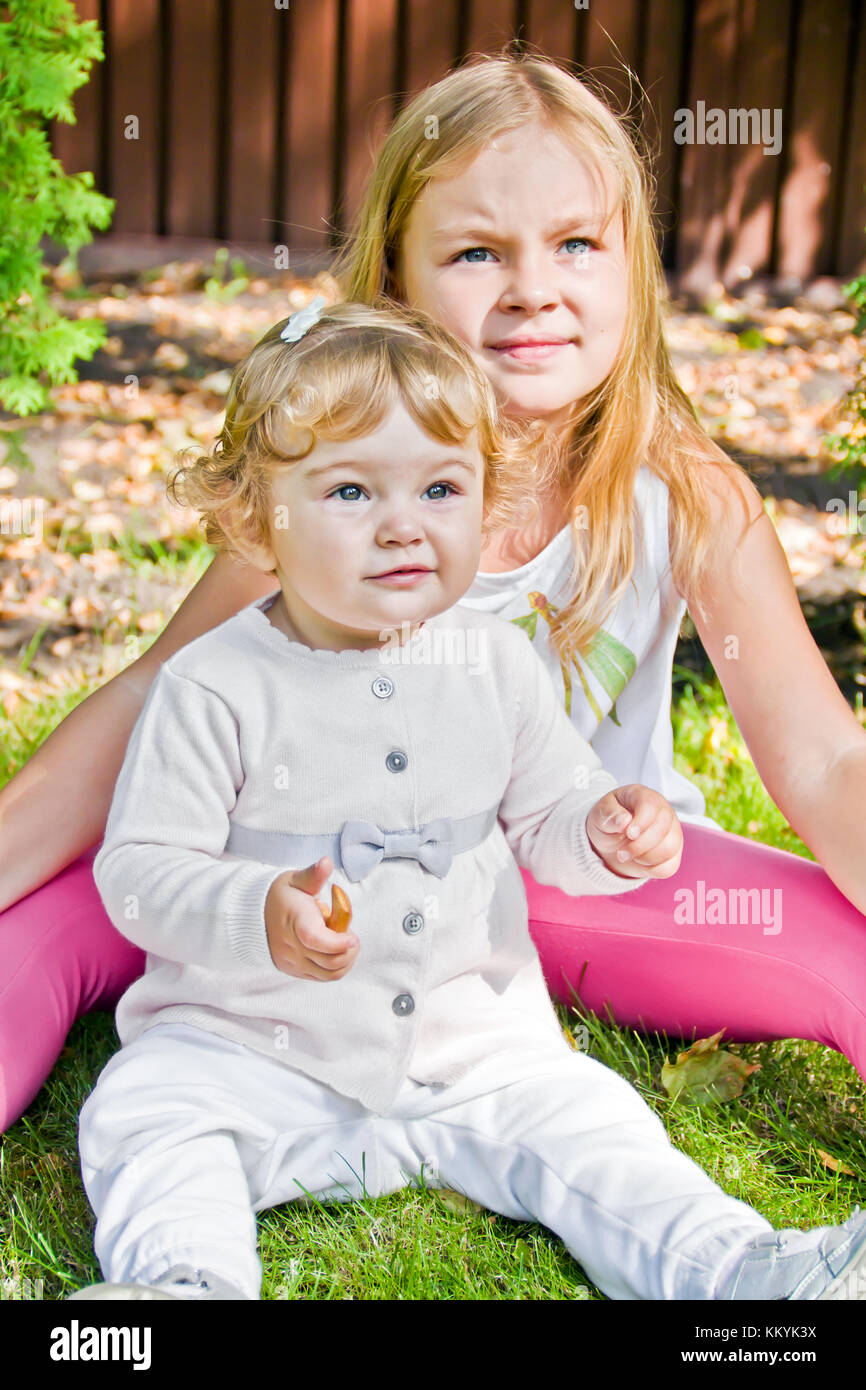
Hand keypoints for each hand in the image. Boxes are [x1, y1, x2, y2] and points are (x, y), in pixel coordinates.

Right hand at [264, 857, 358, 979]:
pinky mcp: (294, 971)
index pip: (315, 938)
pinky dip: (336, 968)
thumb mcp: (295, 880)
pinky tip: (337, 952)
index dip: (338, 942)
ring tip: (346, 943)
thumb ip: (313, 875)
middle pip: (329, 960)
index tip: (353, 936)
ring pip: (329, 973)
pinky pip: (323, 977)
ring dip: (346, 961)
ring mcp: (292, 961)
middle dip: (349, 949)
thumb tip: (326, 862)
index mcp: (294, 920)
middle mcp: (292, 945)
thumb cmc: (281, 896)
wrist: (253, 916)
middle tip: (350, 933)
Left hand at [585, 785, 682, 879]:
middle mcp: (663, 812)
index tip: (628, 834)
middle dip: (639, 846)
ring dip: (644, 859)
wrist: (610, 840)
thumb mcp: (600, 814)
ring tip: (627, 856)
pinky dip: (651, 870)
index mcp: (644, 796)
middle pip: (662, 830)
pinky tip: (639, 862)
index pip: (652, 805)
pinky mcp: (673, 853)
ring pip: (668, 849)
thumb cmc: (608, 821)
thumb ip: (610, 814)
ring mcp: (672, 832)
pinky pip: (669, 867)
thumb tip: (624, 821)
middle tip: (620, 853)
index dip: (642, 822)